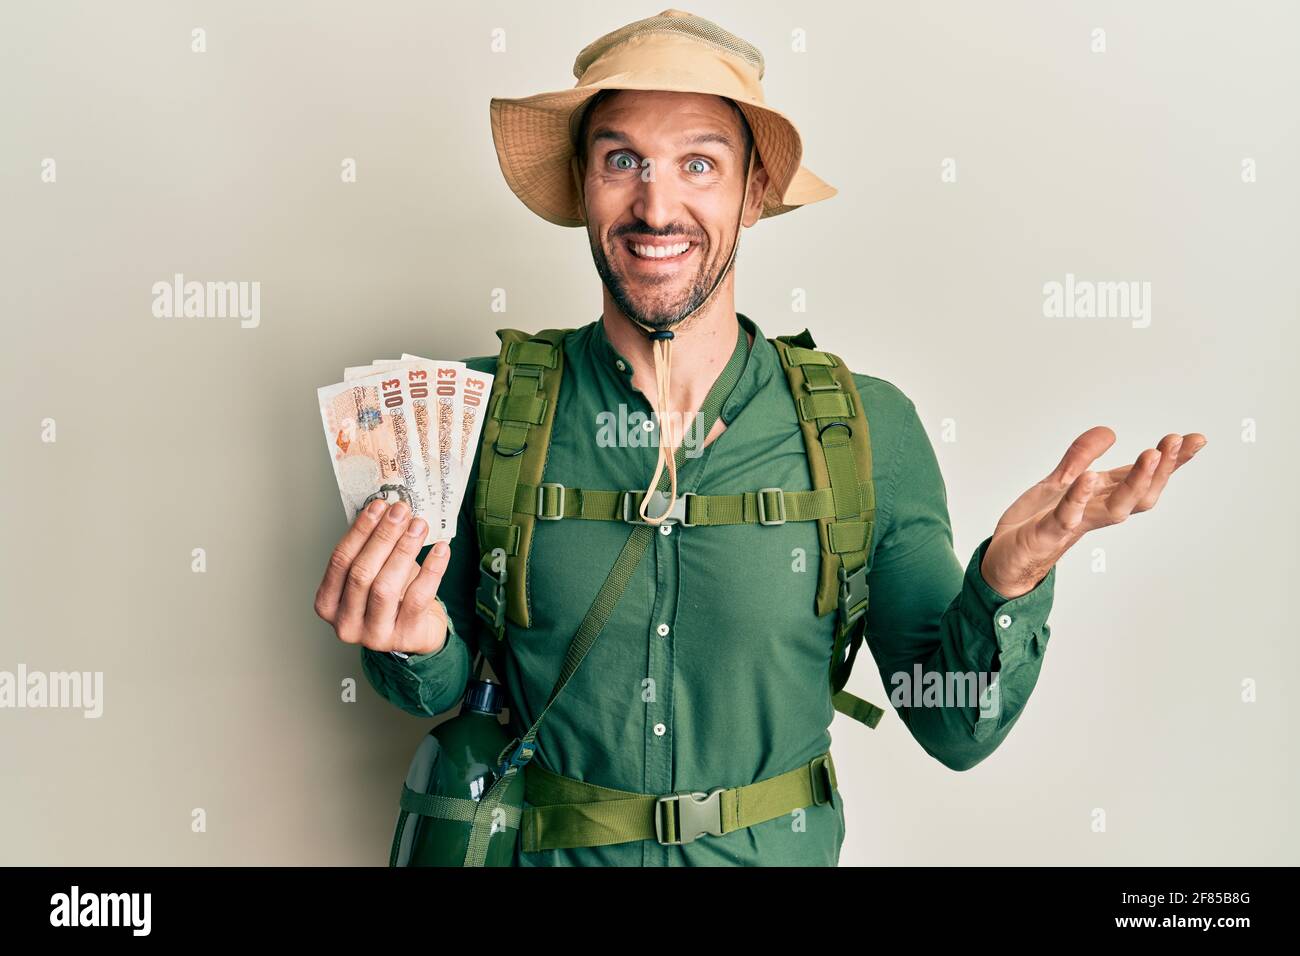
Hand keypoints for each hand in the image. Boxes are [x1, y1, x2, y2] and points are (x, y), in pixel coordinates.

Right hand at [314, 499, 453, 655]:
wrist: (417, 632)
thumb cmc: (393, 598)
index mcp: (329, 604)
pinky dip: (431, 569)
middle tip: (400, 512)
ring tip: (418, 526)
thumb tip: (386, 509)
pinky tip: (440, 549)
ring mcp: (374, 635)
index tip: (377, 506)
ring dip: (404, 550)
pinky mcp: (405, 637)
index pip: (340, 561)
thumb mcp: (373, 574)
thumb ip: (372, 549)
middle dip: (382, 537)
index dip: (359, 531)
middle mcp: (346, 623)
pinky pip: (418, 598)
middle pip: (362, 573)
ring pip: (386, 587)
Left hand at [980, 427, 1206, 598]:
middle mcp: (1096, 512)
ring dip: (1135, 482)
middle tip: (1177, 442)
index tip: (1196, 439)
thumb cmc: (1036, 523)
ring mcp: (1075, 524)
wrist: (1005, 557)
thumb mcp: (1059, 481)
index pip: (1142, 477)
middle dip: (1163, 469)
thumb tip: (1110, 431)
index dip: (1170, 461)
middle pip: (1141, 493)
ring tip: (1150, 454)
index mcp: (1101, 498)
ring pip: (1116, 508)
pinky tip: (1089, 478)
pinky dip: (1079, 498)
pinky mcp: (1047, 534)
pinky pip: (1067, 516)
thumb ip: (1080, 456)